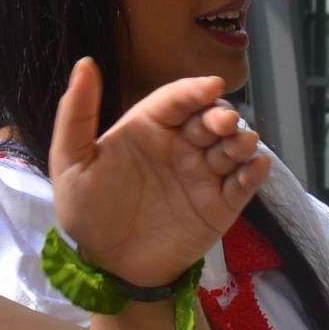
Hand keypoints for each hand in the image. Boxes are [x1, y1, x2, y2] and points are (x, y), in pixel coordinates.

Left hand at [49, 59, 267, 285]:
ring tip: (241, 143)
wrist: (108, 266)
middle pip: (209, 119)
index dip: (194, 89)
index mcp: (148, 128)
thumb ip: (76, 114)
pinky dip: (254, 174)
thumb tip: (86, 63)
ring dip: (241, 140)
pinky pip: (242, 185)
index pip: (176, 99)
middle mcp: (180, 146)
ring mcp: (202, 175)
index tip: (210, 85)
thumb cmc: (88, 212)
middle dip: (221, 115)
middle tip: (224, 123)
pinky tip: (257, 166)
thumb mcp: (71, 163)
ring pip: (231, 148)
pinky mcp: (219, 206)